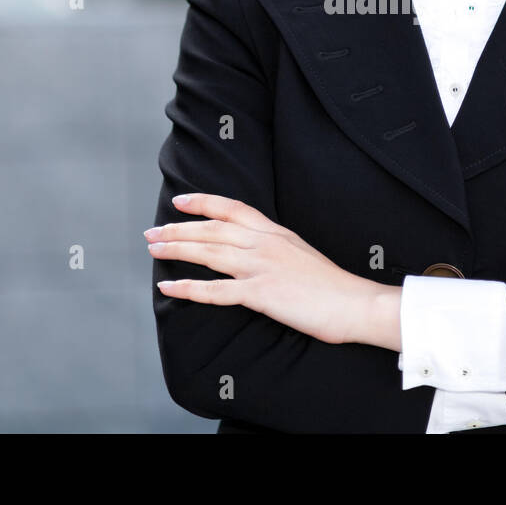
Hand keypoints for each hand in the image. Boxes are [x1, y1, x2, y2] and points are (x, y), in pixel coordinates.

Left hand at [145, 193, 380, 345]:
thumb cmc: (331, 285)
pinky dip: (189, 288)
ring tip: (153, 249)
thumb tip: (255, 250)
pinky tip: (169, 286)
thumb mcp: (301, 253)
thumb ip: (276, 248)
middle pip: (211, 229)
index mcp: (275, 232)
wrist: (353, 303)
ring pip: (208, 252)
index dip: (203, 202)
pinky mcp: (261, 292)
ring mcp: (261, 267)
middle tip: (152, 232)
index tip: (179, 201)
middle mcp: (264, 244)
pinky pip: (216, 290)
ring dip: (177, 249)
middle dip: (178, 229)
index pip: (232, 208)